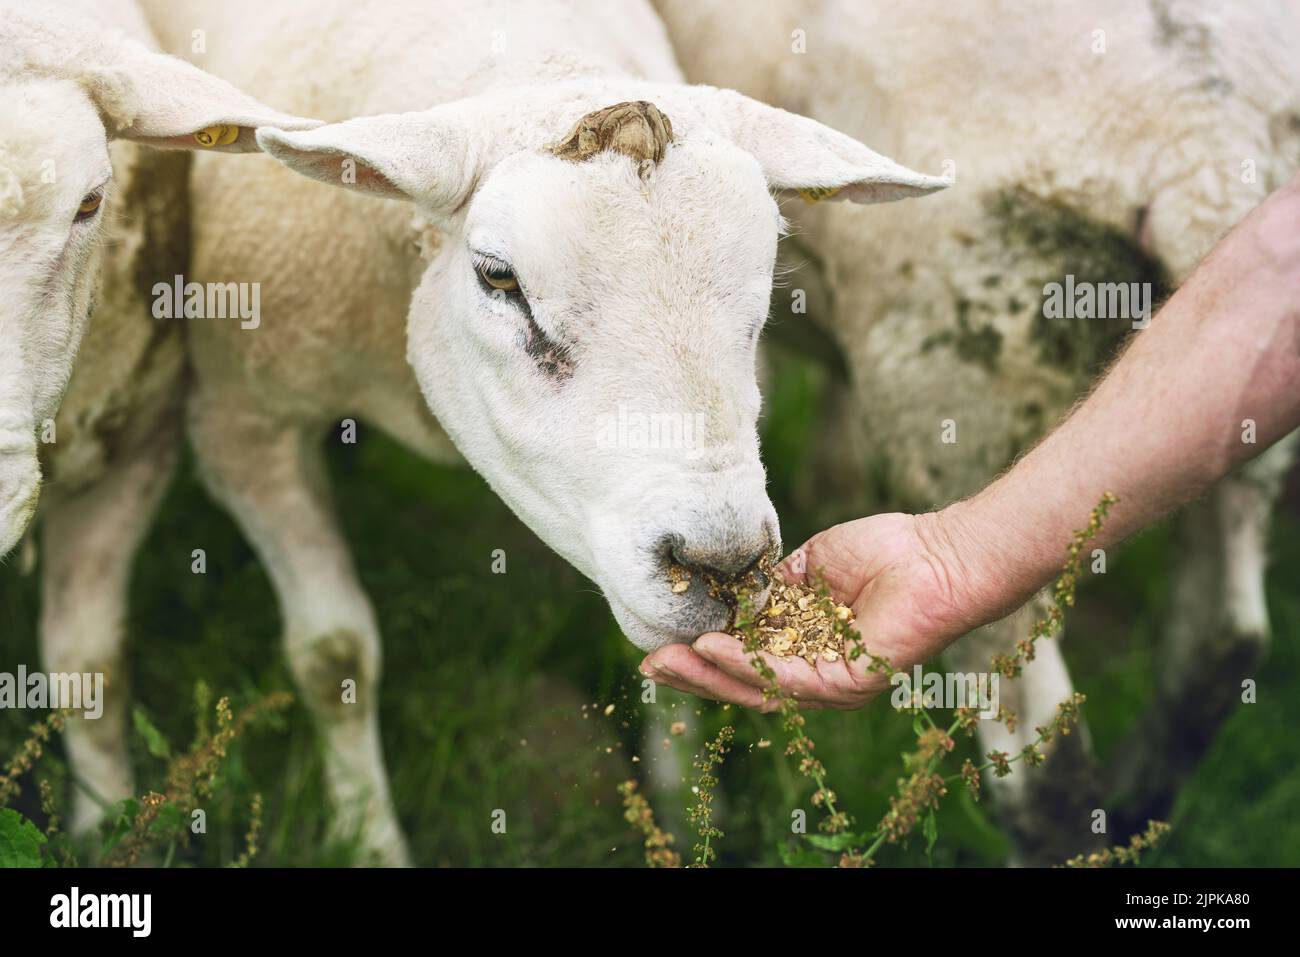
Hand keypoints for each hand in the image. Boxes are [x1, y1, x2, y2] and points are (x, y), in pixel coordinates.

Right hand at [641, 510, 984, 709]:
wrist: (939, 553)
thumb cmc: (886, 552)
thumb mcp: (809, 566)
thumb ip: (772, 586)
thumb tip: (732, 593)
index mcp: (804, 646)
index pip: (743, 660)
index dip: (700, 655)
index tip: (659, 643)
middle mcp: (815, 672)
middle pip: (742, 684)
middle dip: (693, 675)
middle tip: (649, 663)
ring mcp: (832, 682)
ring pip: (758, 689)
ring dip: (709, 674)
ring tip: (669, 659)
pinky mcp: (850, 683)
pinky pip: (789, 680)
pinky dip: (747, 665)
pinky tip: (714, 647)